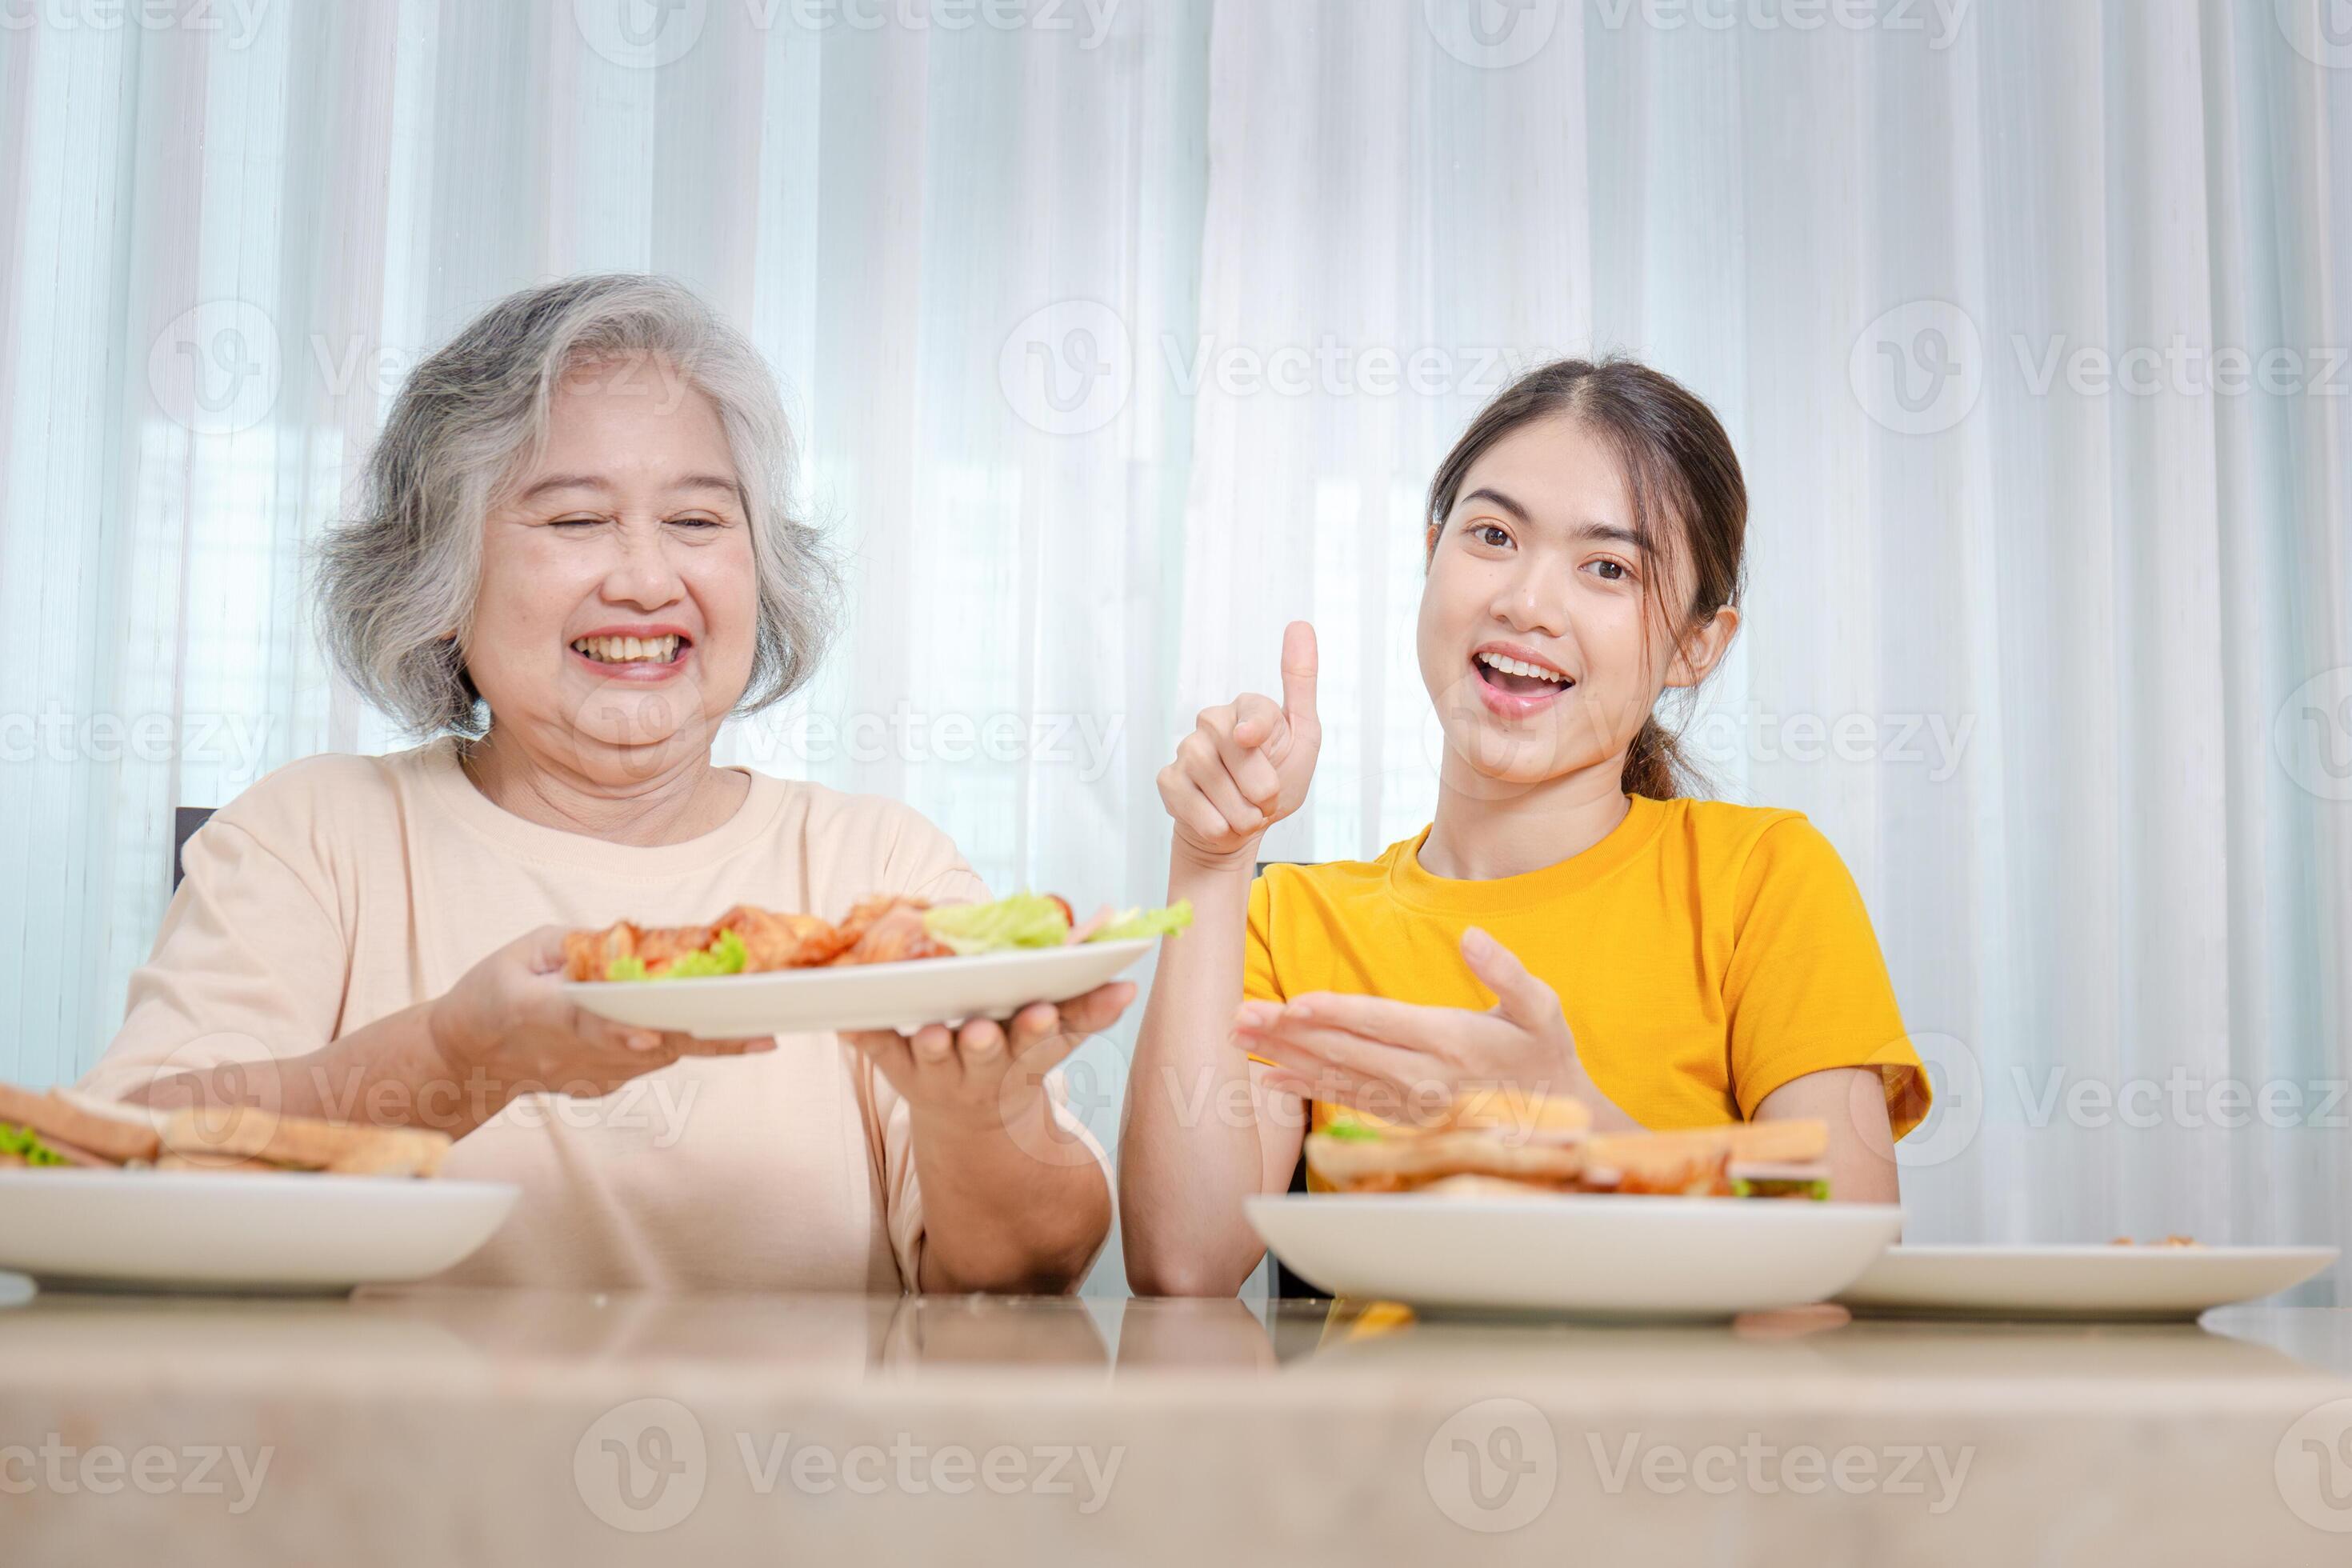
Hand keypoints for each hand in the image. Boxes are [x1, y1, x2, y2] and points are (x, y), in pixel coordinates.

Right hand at [427, 926, 773, 1105]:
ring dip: (708, 1040)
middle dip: (706, 1040)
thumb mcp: (521, 952)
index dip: (619, 1032)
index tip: (653, 1037)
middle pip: (649, 1047)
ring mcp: (592, 1074)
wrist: (466, 1059)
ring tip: (763, 1028)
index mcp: (541, 1012)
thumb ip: (574, 945)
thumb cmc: (490, 993)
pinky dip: (682, 1042)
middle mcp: (574, 1052)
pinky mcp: (603, 1084)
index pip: (586, 1022)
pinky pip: (650, 1060)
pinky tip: (722, 1028)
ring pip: (660, 1055)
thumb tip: (628, 943)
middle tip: (762, 1035)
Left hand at [844, 982, 1134, 1138]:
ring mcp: (939, 1071)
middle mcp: (981, 1068)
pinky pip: (879, 1052)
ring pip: (933, 1058)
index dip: (1040, 1029)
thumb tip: (1129, 984)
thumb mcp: (1056, 1043)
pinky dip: (863, 1037)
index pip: (1038, 1042)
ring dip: (931, 1046)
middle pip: (984, 1054)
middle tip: (982, 1030)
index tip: (1042, 1013)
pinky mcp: (900, 1070)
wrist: (972, 1119)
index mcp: (1024, 1056)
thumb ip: (1089, 1011)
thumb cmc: (1016, 1059)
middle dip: (985, 1044)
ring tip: (929, 1032)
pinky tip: (848, 1020)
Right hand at [1158, 620, 1320, 865]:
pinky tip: (1220, 821)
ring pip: (1210, 776)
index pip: (1252, 709)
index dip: (1255, 728)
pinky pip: (1189, 803)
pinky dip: (1214, 823)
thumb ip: (1301, 684)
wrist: (1243, 829)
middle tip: (1266, 798)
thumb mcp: (1303, 736)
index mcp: (1246, 707)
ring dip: (1240, 809)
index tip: (1251, 739)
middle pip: (1231, 744)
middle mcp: (1212, 722)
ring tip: (1245, 812)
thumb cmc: (1277, 780)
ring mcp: (1186, 750)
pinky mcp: (1167, 780)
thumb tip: (1300, 624)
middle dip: (1259, 784)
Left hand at [1231, 928, 1581, 1122]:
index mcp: (1450, 1041)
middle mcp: (1422, 1078)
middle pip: (1343, 1051)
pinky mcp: (1402, 1119)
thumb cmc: (1546, 1055)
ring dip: (1284, 1057)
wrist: (1562, 1125)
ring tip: (1241, 1039)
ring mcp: (1408, 1104)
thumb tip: (1473, 937)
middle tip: (1240, 1016)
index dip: (1334, 1013)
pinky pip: (1345, 1101)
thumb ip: (1507, 971)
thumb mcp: (1542, 1008)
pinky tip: (1272, 1076)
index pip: (1380, 1022)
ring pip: (1335, 1077)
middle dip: (1288, 1032)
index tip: (1293, 1003)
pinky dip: (1306, 1088)